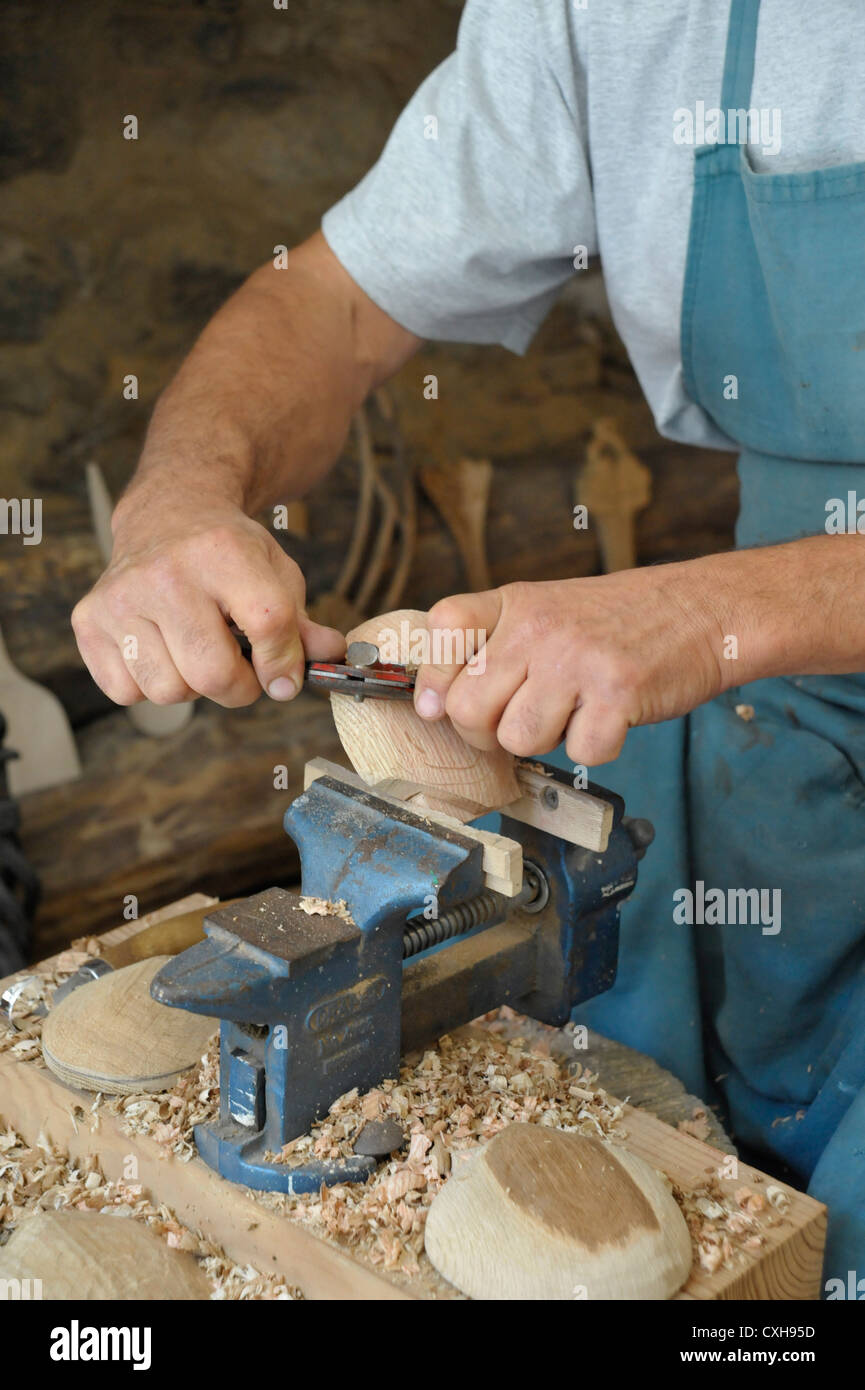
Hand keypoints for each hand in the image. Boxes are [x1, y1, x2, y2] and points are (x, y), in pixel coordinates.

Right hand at [72, 494, 344, 706]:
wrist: (168, 513)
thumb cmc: (227, 551)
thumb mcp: (276, 573)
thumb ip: (302, 623)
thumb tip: (330, 656)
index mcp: (223, 552)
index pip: (268, 627)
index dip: (283, 664)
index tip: (284, 677)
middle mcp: (165, 572)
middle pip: (212, 674)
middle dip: (239, 689)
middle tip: (243, 672)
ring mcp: (121, 597)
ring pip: (168, 691)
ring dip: (192, 688)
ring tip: (197, 653)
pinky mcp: (90, 619)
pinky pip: (127, 691)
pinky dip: (149, 685)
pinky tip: (161, 651)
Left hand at [412, 566, 728, 766]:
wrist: (705, 611)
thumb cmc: (622, 622)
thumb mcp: (549, 610)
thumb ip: (496, 645)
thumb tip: (436, 704)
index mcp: (517, 602)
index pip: (444, 628)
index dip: (431, 677)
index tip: (437, 705)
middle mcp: (541, 626)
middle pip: (468, 707)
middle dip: (486, 733)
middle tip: (518, 722)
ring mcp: (578, 659)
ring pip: (517, 739)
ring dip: (543, 742)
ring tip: (571, 713)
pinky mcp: (618, 692)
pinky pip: (579, 752)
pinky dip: (596, 748)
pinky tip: (609, 718)